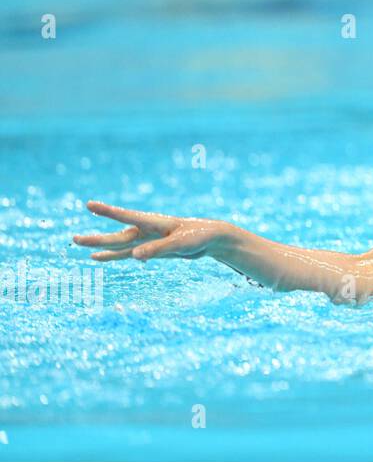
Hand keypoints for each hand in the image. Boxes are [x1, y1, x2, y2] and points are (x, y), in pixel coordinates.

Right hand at [75, 200, 238, 261]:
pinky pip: (128, 253)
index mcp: (153, 222)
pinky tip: (99, 257)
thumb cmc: (198, 236)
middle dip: (97, 238)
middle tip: (73, 238)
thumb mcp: (180, 244)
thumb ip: (158, 249)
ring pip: (120, 244)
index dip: (107, 211)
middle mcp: (146, 230)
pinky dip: (114, 256)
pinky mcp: (151, 250)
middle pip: (118, 235)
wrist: (211, 239)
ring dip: (102, 246)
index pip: (126, 216)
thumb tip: (135, 256)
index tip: (89, 204)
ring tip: (81, 246)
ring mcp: (147, 240)